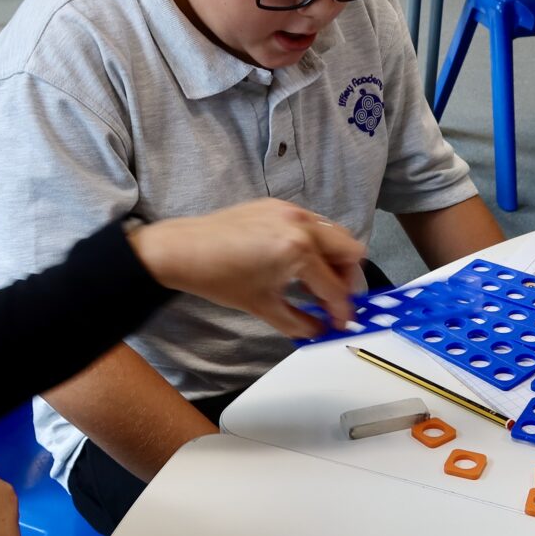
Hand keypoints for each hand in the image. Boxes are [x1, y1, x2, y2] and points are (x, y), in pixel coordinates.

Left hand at [130, 200, 365, 338]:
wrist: (182, 250)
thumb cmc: (217, 277)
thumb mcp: (262, 306)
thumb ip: (299, 323)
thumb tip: (319, 330)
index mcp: (299, 251)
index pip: (335, 287)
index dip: (341, 311)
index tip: (340, 322)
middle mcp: (301, 225)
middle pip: (352, 250)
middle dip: (348, 278)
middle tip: (335, 298)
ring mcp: (290, 211)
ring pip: (335, 234)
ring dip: (334, 259)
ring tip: (315, 282)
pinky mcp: (278, 205)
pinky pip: (312, 223)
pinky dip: (315, 243)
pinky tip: (296, 262)